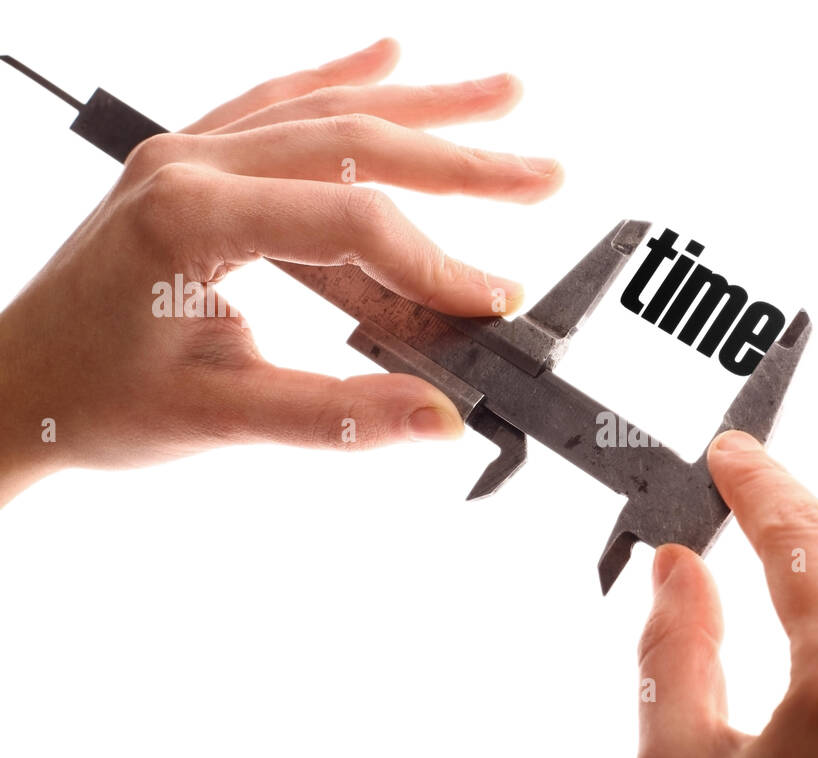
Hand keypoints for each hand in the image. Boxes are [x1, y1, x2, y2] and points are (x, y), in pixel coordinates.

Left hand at [0, 38, 561, 505]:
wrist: (14, 386)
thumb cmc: (94, 401)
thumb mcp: (222, 420)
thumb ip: (341, 418)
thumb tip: (443, 416)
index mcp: (192, 219)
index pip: (352, 222)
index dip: (438, 264)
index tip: (494, 302)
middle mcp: (189, 164)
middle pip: (356, 143)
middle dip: (462, 159)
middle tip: (544, 173)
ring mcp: (186, 151)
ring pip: (325, 108)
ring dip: (421, 104)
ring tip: (503, 95)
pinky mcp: (188, 159)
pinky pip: (274, 101)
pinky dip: (339, 78)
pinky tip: (389, 55)